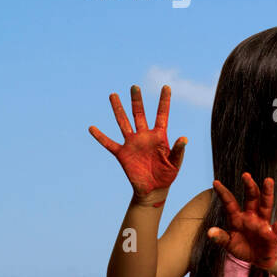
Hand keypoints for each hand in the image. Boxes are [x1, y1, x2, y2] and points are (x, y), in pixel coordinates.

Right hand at [89, 84, 186, 204]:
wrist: (154, 189)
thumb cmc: (167, 174)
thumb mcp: (175, 162)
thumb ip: (178, 150)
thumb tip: (184, 138)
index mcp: (159, 136)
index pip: (162, 114)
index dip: (164, 101)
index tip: (167, 86)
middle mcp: (144, 136)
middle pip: (140, 114)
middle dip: (137, 100)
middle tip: (134, 86)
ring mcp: (132, 144)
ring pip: (123, 123)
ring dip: (118, 109)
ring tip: (113, 95)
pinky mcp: (122, 154)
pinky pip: (109, 143)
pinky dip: (100, 136)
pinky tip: (92, 128)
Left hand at [208, 173, 276, 269]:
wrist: (258, 260)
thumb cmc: (243, 248)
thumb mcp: (229, 245)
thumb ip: (220, 238)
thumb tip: (210, 232)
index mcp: (237, 218)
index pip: (230, 203)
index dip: (223, 194)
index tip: (215, 182)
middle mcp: (251, 217)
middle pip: (251, 198)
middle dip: (249, 187)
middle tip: (246, 175)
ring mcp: (263, 223)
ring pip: (266, 205)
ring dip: (267, 193)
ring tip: (268, 181)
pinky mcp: (273, 233)